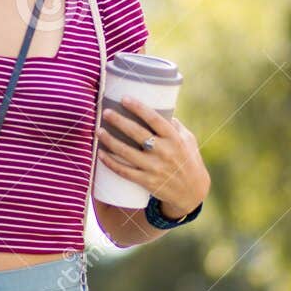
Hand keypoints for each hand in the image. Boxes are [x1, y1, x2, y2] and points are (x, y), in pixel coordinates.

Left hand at [97, 95, 209, 219]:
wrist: (192, 192)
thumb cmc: (189, 161)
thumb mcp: (188, 140)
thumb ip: (174, 125)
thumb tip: (160, 108)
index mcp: (174, 138)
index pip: (154, 119)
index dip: (138, 107)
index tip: (124, 98)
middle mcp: (164, 152)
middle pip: (136, 133)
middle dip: (119, 121)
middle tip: (106, 112)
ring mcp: (154, 167)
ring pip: (126, 152)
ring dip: (109, 140)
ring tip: (98, 131)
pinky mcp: (146, 181)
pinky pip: (124, 171)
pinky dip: (110, 163)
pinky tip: (100, 154)